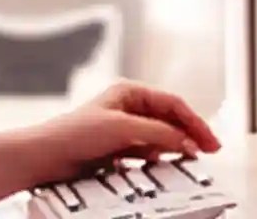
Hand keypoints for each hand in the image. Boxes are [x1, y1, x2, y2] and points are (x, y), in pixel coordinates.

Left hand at [17, 80, 221, 185]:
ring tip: (191, 159)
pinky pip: (147, 151)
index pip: (173, 104)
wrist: (47, 155)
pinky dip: (158, 157)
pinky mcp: (118, 147)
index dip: (194, 122)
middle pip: (169, 120)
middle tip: (209, 151)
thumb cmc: (75, 132)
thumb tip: (187, 141)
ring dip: (175, 147)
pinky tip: (164, 163)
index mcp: (130, 92)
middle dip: (189, 134)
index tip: (209, 141)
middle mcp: (128, 107)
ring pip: (160, 137)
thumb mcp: (123, 128)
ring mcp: (124, 128)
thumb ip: (158, 134)